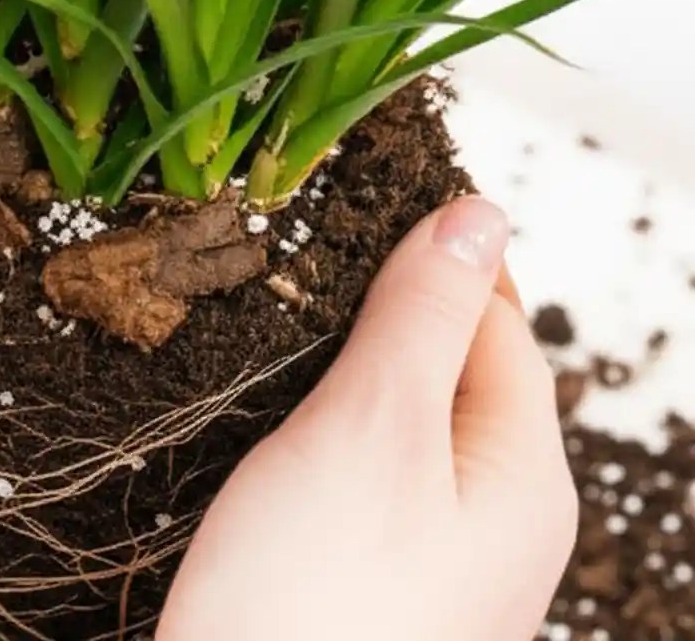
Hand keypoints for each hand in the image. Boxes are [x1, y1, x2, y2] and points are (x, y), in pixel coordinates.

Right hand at [158, 197, 576, 640]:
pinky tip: (286, 442)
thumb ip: (424, 320)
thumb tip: (479, 215)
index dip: (435, 258)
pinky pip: (379, 488)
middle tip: (307, 274)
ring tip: (287, 344)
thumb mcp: (370, 430)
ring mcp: (445, 566)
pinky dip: (338, 445)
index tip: (365, 208)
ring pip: (413, 434)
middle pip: (461, 379)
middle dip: (393, 319)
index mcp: (523, 475)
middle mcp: (502, 524)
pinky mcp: (384, 591)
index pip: (497, 323)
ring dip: (359, 381)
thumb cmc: (307, 602)